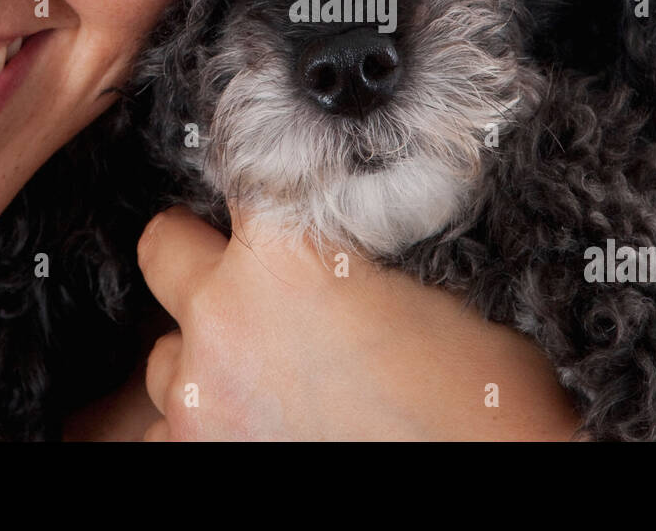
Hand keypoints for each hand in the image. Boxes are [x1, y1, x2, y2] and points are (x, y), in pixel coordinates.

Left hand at [136, 204, 581, 439]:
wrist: (493, 483)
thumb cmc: (478, 409)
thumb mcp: (434, 297)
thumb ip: (362, 263)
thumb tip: (346, 259)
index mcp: (285, 254)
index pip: (242, 172)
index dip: (259, 179)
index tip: (261, 186)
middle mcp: (225, 319)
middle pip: (164, 248)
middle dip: (199, 255)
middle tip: (242, 274)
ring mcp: (202, 398)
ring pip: (162, 354)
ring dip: (201, 354)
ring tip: (262, 372)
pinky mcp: (196, 460)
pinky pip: (166, 429)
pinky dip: (206, 423)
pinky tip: (253, 423)